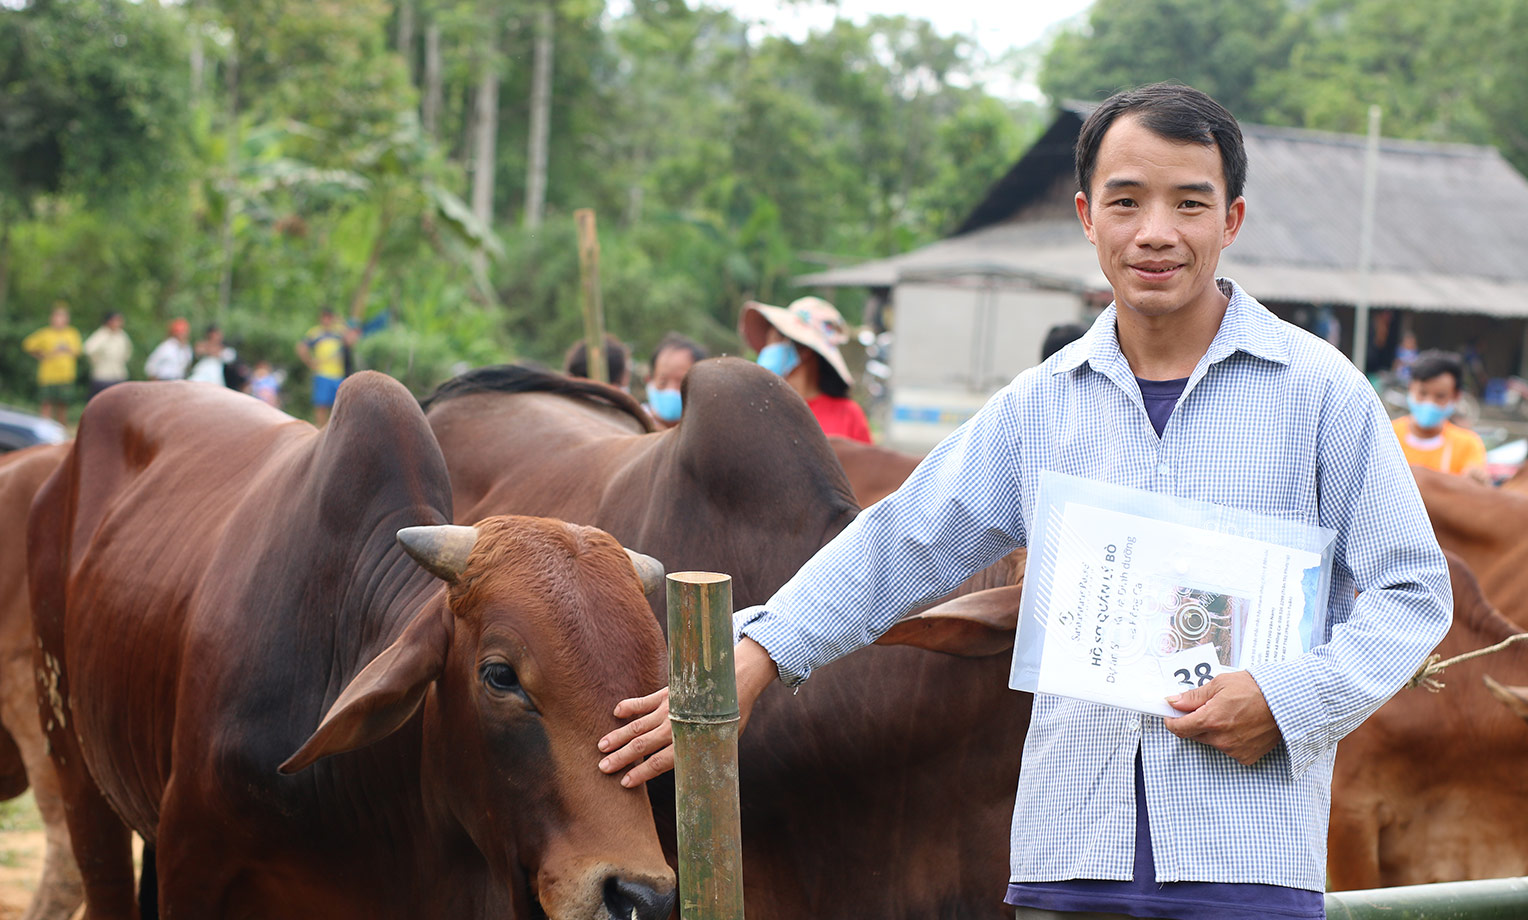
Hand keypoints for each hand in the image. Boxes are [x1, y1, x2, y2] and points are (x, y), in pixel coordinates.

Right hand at [597, 637, 777, 787]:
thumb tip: (691, 775)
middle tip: (603, 768)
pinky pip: (645, 701)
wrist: (736, 681)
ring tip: (602, 746)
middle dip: (622, 758)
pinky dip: (630, 706)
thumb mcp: (721, 741)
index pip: (660, 762)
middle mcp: (675, 725)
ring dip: (619, 736)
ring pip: (638, 725)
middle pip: (643, 745)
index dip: (641, 773)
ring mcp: (669, 707)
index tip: (625, 782)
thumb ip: (701, 754)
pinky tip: (617, 712)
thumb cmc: (731, 716)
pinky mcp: (668, 693)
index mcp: (688, 740)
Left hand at [1163, 670, 1280, 765]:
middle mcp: (1220, 739)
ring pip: (1211, 741)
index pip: (1179, 728)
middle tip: (1207, 708)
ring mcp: (1233, 750)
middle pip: (1194, 734)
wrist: (1285, 702)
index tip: (1171, 715)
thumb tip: (1173, 701)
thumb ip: (1193, 696)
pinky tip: (1241, 726)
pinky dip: (1229, 739)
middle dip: (1195, 722)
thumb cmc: (1255, 689)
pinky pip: (1228, 749)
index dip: (1171, 721)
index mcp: (1210, 720)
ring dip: (1213, 730)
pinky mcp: (1246, 757)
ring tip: (1230, 714)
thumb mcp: (1219, 684)